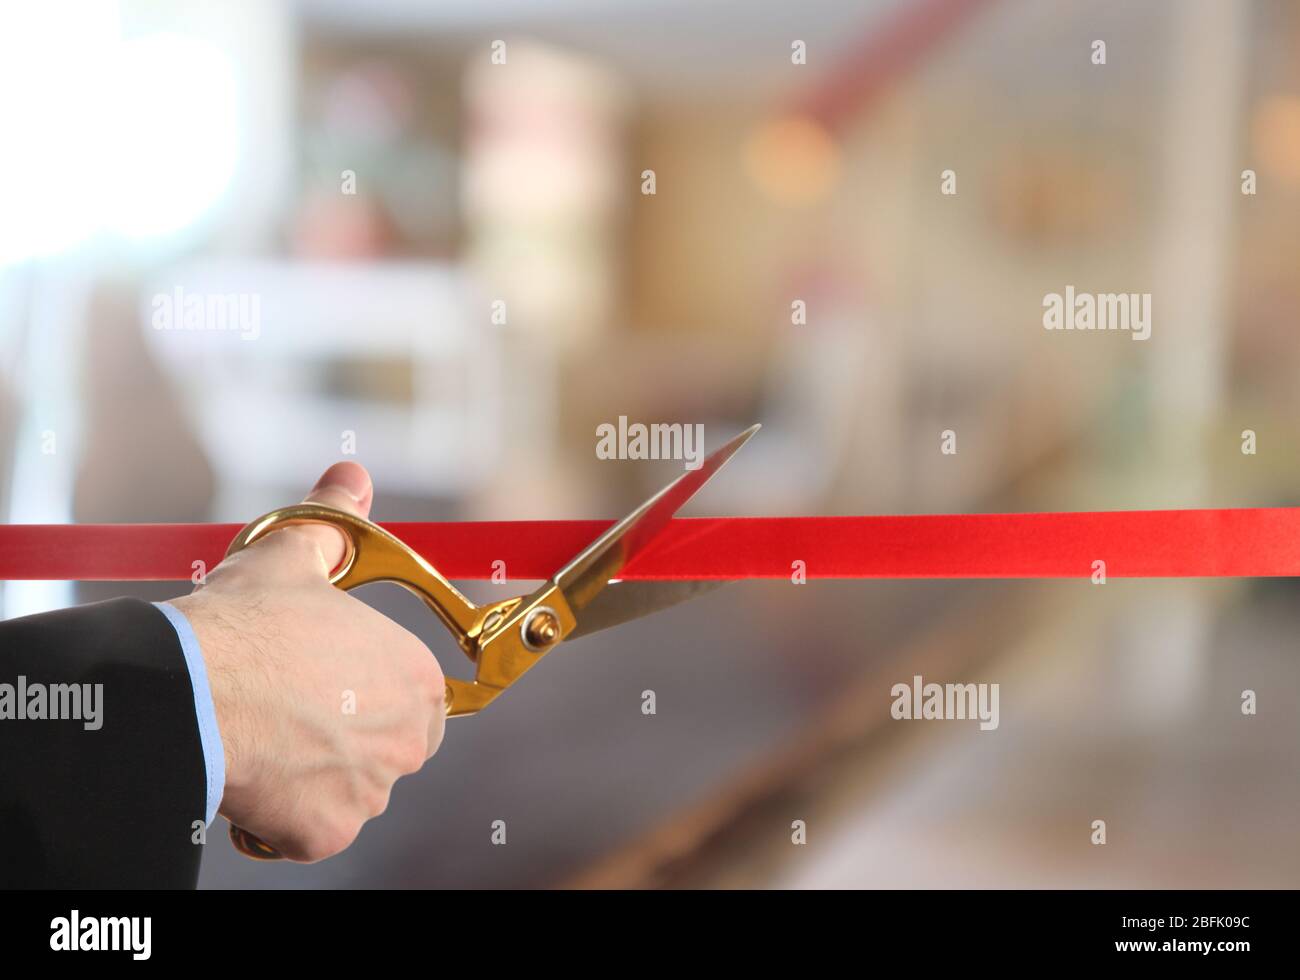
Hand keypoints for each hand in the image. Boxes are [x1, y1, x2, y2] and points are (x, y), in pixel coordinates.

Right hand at [167, 462, 445, 861]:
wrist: (187, 691)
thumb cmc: (248, 623)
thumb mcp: (294, 557)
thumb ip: (335, 522)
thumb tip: (351, 477)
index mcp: (417, 678)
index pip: (414, 696)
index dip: (368, 690)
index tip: (328, 684)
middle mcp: (408, 741)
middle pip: (388, 746)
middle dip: (350, 735)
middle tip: (293, 710)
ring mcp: (369, 794)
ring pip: (350, 790)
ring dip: (316, 773)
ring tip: (266, 735)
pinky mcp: (325, 834)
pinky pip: (310, 830)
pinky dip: (283, 815)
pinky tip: (252, 776)